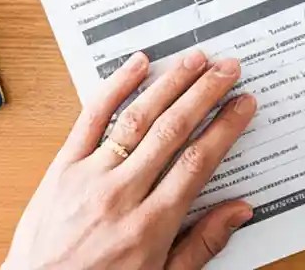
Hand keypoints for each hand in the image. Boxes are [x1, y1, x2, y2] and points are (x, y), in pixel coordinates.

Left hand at [3, 51, 255, 269]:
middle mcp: (121, 196)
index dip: (225, 127)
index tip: (242, 104)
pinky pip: (90, 119)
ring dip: (169, 84)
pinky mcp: (61, 169)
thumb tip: (240, 211)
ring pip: (137, 118)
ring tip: (193, 60)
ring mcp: (89, 178)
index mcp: (150, 226)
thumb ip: (202, 243)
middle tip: (227, 69)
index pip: (198, 161)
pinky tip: (136, 66)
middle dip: (205, 94)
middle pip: (173, 130)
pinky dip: (114, 88)